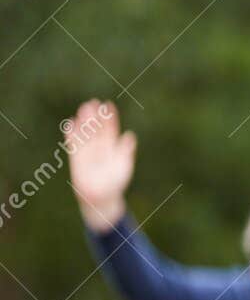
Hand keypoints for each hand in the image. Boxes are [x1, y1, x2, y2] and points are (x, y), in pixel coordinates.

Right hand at [65, 99, 135, 232]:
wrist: (101, 196)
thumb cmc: (116, 182)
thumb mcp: (123, 166)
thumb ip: (126, 151)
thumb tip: (130, 136)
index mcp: (113, 147)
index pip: (111, 129)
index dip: (110, 118)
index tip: (109, 105)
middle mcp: (100, 146)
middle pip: (97, 128)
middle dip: (96, 116)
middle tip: (94, 102)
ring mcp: (88, 151)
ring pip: (85, 133)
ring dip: (84, 121)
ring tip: (83, 108)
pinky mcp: (76, 157)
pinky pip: (73, 143)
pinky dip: (71, 134)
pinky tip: (70, 124)